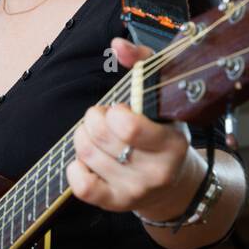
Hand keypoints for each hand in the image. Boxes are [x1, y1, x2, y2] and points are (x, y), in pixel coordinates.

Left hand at [66, 37, 203, 219]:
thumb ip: (143, 65)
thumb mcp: (162, 98)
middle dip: (94, 118)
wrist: (172, 183)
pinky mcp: (114, 204)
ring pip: (85, 153)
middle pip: (99, 135)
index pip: (127, 127)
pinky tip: (89, 158)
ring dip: (84, 136)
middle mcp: (154, 172)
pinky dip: (76, 166)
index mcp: (171, 143)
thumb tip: (118, 44)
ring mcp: (134, 191)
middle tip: (105, 118)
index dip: (113, 111)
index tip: (120, 108)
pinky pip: (80, 185)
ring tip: (99, 135)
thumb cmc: (163, 132)